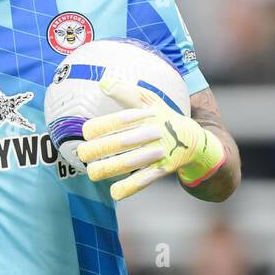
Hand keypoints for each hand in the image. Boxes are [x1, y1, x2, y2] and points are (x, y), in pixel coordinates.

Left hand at [76, 74, 224, 201]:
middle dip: (98, 149)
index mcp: (145, 115)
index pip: (119, 120)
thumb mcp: (149, 101)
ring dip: (108, 169)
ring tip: (92, 172)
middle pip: (120, 142)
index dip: (99, 127)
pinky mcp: (162, 169)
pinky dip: (129, 187)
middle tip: (82, 154)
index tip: (86, 132)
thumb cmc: (163, 118)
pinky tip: (115, 192)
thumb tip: (103, 82)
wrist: (192, 139)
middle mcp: (151, 133)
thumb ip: (125, 92)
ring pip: (129, 163)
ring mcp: (157, 153)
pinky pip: (144, 180)